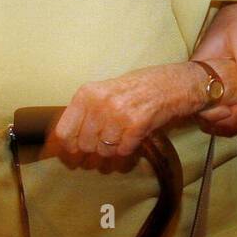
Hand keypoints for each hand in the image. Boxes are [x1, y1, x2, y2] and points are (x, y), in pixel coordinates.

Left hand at [54, 58, 236, 163]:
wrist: (172, 84)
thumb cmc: (137, 88)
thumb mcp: (104, 92)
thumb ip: (84, 113)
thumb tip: (63, 143)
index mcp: (87, 93)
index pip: (64, 132)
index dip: (68, 147)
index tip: (74, 153)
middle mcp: (100, 103)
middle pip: (85, 145)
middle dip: (95, 149)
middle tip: (107, 142)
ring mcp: (119, 114)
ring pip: (104, 150)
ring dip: (113, 149)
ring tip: (122, 136)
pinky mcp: (138, 124)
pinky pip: (124, 150)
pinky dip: (128, 149)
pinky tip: (134, 137)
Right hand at [192, 2, 236, 136]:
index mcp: (200, 72)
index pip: (197, 103)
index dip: (211, 114)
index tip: (229, 110)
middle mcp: (206, 85)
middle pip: (209, 117)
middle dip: (228, 122)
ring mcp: (220, 90)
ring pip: (222, 120)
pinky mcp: (234, 92)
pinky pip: (234, 114)